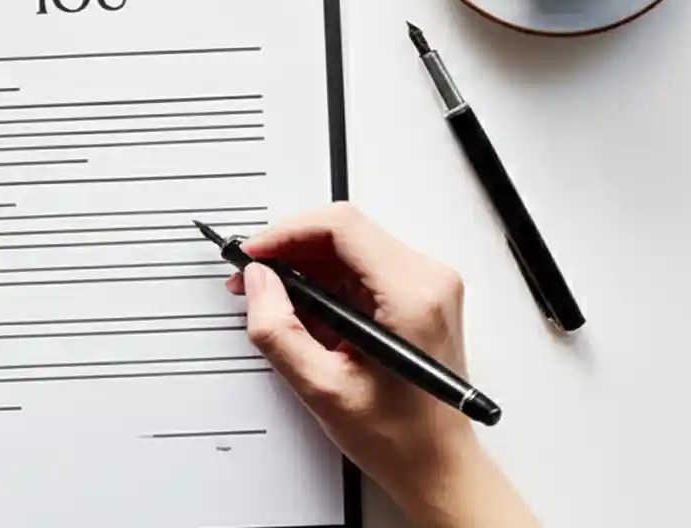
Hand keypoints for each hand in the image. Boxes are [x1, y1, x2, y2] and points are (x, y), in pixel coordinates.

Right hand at [228, 203, 535, 526]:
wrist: (437, 463)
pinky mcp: (419, 294)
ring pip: (350, 246)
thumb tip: (257, 283)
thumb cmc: (399, 437)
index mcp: (412, 297)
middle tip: (254, 277)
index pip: (341, 227)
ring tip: (274, 300)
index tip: (255, 254)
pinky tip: (304, 311)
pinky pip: (361, 266)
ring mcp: (428, 285)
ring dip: (305, 265)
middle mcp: (428, 281)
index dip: (287, 233)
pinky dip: (325, 280)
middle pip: (344, 232)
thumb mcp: (322, 387)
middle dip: (290, 249)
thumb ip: (279, 330)